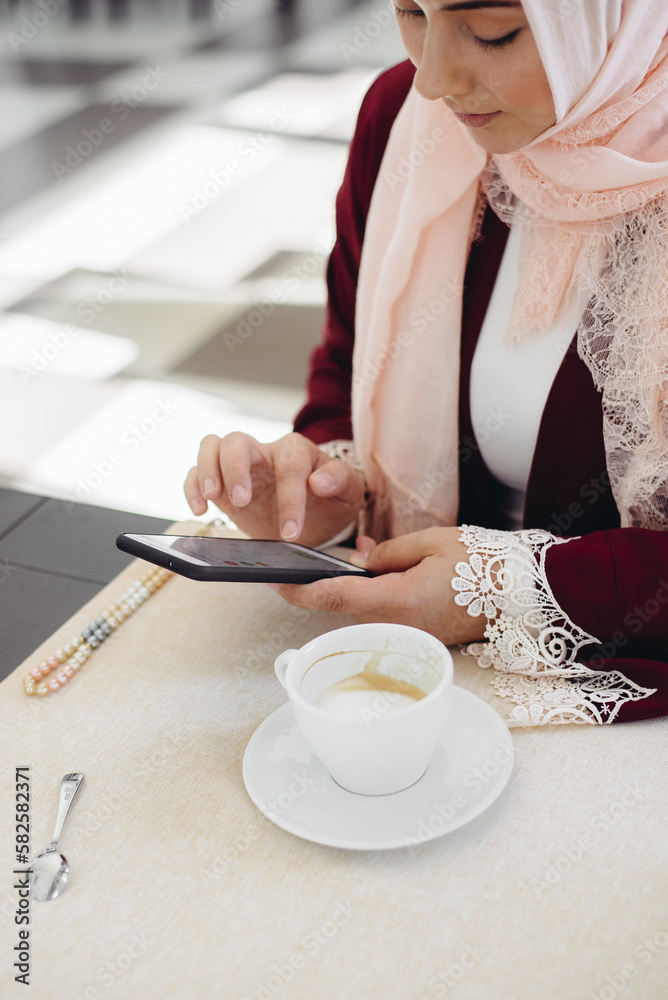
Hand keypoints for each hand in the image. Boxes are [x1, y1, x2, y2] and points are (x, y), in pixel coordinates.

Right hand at [183, 432, 364, 546]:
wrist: (317, 516)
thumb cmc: (332, 500)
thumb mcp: (349, 491)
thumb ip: (341, 479)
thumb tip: (318, 481)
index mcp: (297, 451)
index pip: (288, 465)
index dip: (289, 497)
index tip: (291, 531)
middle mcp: (264, 452)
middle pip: (236, 441)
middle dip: (235, 469)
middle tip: (241, 502)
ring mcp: (240, 467)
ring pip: (212, 447)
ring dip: (207, 470)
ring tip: (211, 498)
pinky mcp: (222, 485)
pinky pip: (195, 474)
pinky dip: (191, 487)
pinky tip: (200, 510)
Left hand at [270, 527, 487, 645]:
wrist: (526, 594)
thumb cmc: (484, 564)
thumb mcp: (430, 543)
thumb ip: (386, 554)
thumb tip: (360, 563)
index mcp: (398, 601)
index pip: (334, 597)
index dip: (299, 590)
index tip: (273, 581)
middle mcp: (400, 626)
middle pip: (347, 607)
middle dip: (327, 584)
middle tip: (306, 561)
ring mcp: (412, 637)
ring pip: (367, 612)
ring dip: (356, 589)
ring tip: (355, 557)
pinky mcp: (423, 638)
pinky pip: (388, 617)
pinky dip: (378, 597)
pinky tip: (385, 574)